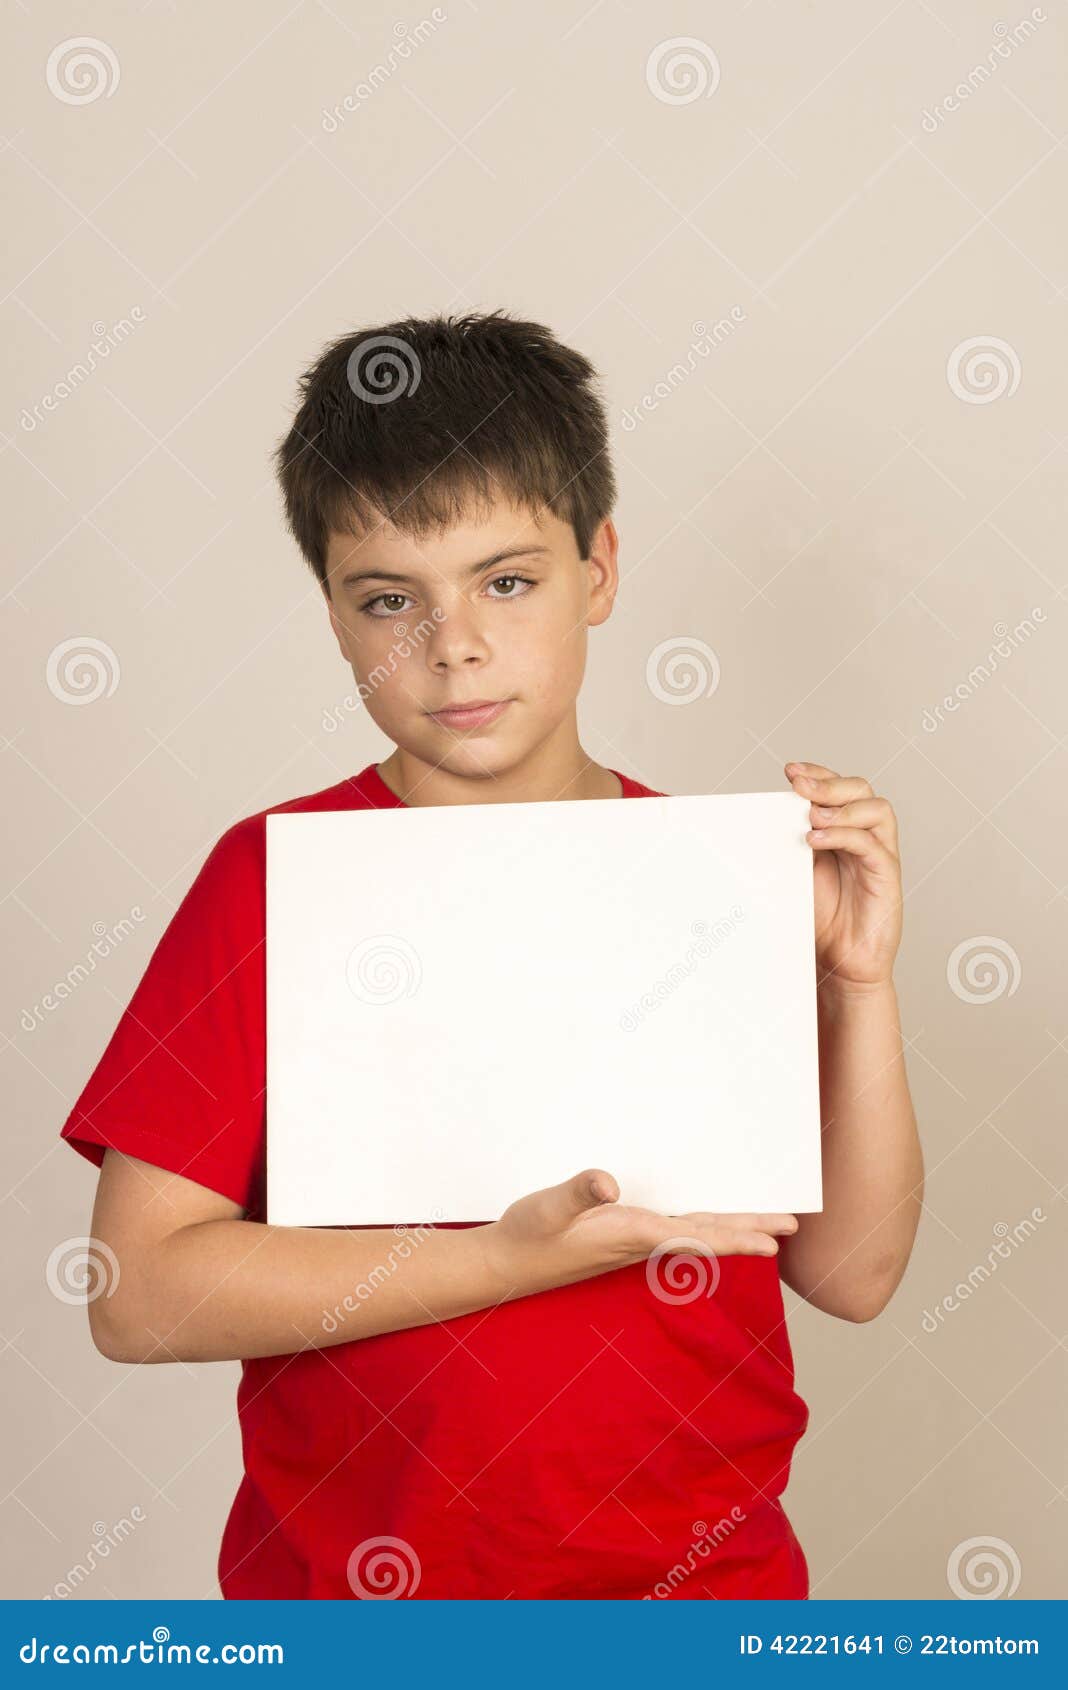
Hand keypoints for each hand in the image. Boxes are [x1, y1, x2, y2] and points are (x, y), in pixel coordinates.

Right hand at [481, 1168, 797, 1295]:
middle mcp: (641, 1240)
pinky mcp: (624, 1234)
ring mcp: (634, 1239)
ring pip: (697, 1230)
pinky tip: (711, 1216)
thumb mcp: (548, 1208)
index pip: (696, 1236)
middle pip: (708, 1234)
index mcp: (632, 1233)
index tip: (773, 1242)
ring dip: (734, 1226)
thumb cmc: (528, 1235)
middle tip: (793, 1224)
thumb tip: (609, 1183)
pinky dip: (706, 1221)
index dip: (736, 1238)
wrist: (507, 1263)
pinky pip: (677, 1226)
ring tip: (768, 1223)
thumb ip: (576, 1193)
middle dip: (751, 1230)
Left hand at [785, 759, 901, 990]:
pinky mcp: (887, 876)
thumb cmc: (819, 919)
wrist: (838, 963)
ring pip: (876, 809)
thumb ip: (785, 844)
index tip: (789, 771)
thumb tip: (755, 819)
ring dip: (842, 806)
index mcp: (842, 830)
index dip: (818, 773)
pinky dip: (845, 836)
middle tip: (799, 785)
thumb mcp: (793, 872)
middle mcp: (864, 836)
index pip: (838, 787)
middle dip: (828, 781)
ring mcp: (878, 854)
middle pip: (860, 789)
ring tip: (812, 816)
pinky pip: (873, 845)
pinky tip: (817, 839)